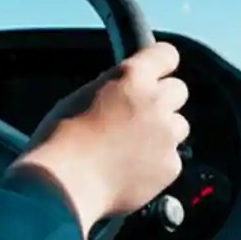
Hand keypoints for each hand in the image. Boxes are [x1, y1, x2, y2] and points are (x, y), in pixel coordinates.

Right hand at [7, 43, 188, 237]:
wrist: (64, 185)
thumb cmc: (61, 141)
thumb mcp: (82, 97)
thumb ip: (114, 90)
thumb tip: (126, 94)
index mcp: (131, 77)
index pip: (166, 54)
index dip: (161, 64)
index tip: (157, 73)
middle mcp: (155, 101)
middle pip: (179, 90)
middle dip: (163, 100)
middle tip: (140, 116)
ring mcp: (166, 135)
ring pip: (179, 126)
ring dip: (163, 133)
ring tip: (132, 148)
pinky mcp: (170, 165)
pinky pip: (172, 159)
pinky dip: (156, 164)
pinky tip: (130, 171)